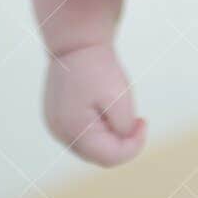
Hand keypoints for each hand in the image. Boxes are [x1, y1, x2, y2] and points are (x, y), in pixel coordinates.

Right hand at [43, 45, 145, 166]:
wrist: (76, 38)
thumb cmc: (98, 66)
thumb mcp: (120, 98)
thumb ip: (123, 129)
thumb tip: (122, 142)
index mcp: (73, 130)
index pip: (111, 158)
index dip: (133, 146)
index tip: (143, 121)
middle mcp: (59, 132)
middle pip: (99, 155)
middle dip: (120, 140)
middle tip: (134, 117)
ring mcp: (54, 124)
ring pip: (90, 145)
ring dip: (108, 134)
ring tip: (115, 105)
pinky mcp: (54, 116)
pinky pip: (81, 133)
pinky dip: (96, 126)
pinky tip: (102, 104)